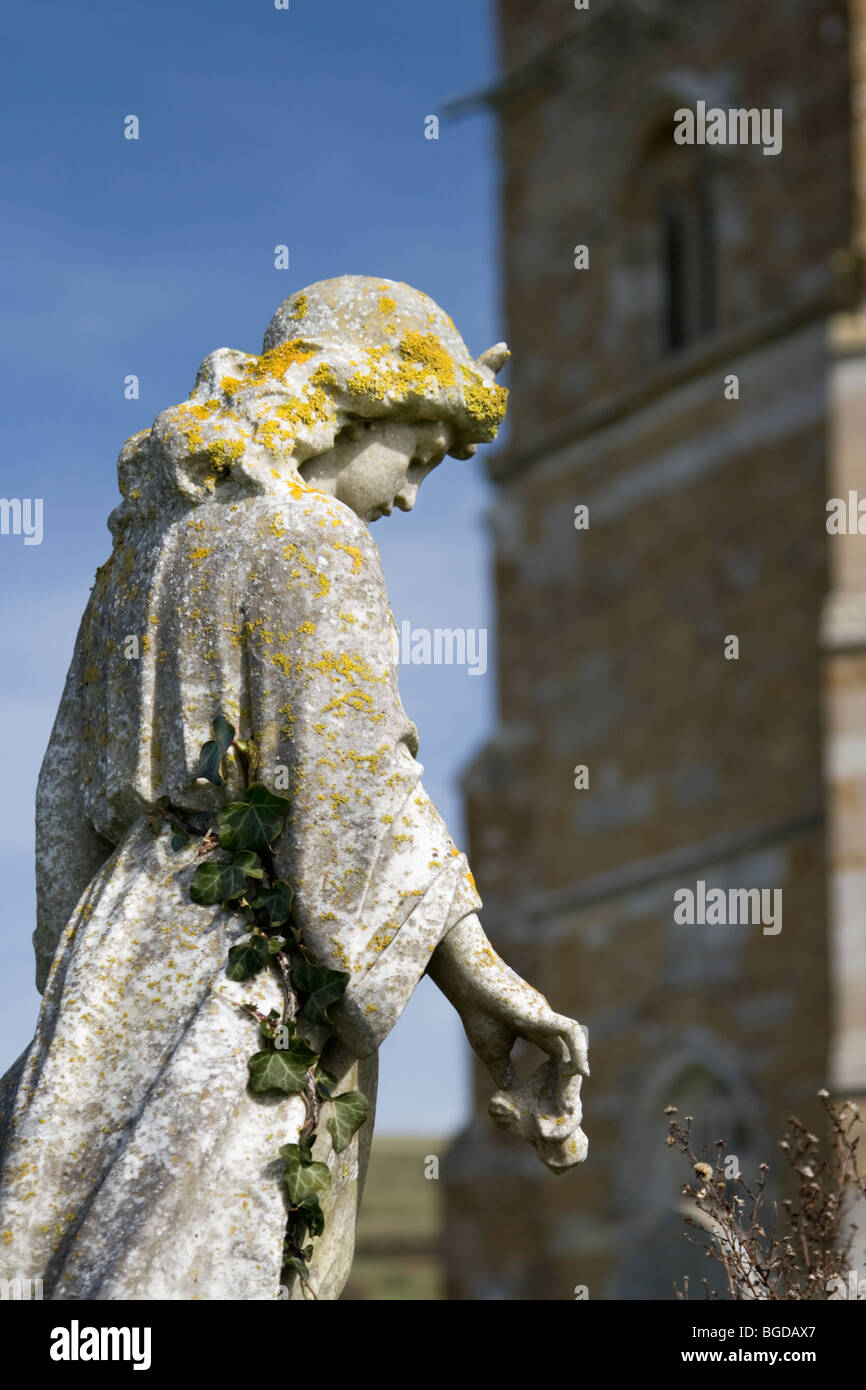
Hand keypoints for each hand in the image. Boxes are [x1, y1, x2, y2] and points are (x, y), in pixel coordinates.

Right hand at [458, 994, 588, 1090]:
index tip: (558, 1100)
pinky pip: (571, 1033)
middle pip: (567, 1055)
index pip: (554, 1057)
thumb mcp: (493, 1052)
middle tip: (570, 1107)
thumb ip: (505, 1073)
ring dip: (575, 1071)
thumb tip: (511, 1095)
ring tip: (575, 1095)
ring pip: (573, 1045)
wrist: (471, 989)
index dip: (558, 1078)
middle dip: (569, 1081)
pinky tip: (581, 1072)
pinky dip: (579, 1052)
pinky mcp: (545, 1014)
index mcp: (533, 1029)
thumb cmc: (479, 1015)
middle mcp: (545, 1023)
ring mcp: (547, 1017)